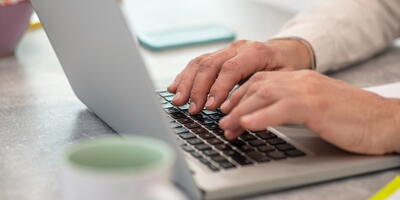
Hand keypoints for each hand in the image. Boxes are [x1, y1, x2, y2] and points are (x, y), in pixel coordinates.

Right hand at [167, 39, 311, 113]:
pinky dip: (185, 76)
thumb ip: (260, 99)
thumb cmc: (285, 68)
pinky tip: (175, 87)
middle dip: (198, 88)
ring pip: (200, 62)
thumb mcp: (282, 83)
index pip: (231, 69)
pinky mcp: (218, 55)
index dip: (219, 88)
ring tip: (178, 101)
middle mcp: (237, 48)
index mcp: (256, 52)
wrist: (286, 52)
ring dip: (187, 83)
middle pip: (210, 64)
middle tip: (193, 108)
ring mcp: (226, 50)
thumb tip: (237, 121)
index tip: (212, 107)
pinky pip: (197, 63)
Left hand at [219, 70, 399, 154]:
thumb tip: (264, 117)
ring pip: (262, 95)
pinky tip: (246, 124)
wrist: (384, 120)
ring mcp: (307, 90)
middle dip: (234, 105)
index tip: (226, 111)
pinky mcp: (315, 105)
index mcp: (299, 79)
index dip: (239, 96)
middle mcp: (300, 80)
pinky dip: (259, 116)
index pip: (260, 81)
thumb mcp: (315, 108)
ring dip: (240, 112)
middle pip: (256, 87)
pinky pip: (280, 108)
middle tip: (221, 123)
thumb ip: (290, 107)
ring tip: (226, 127)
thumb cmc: (350, 118)